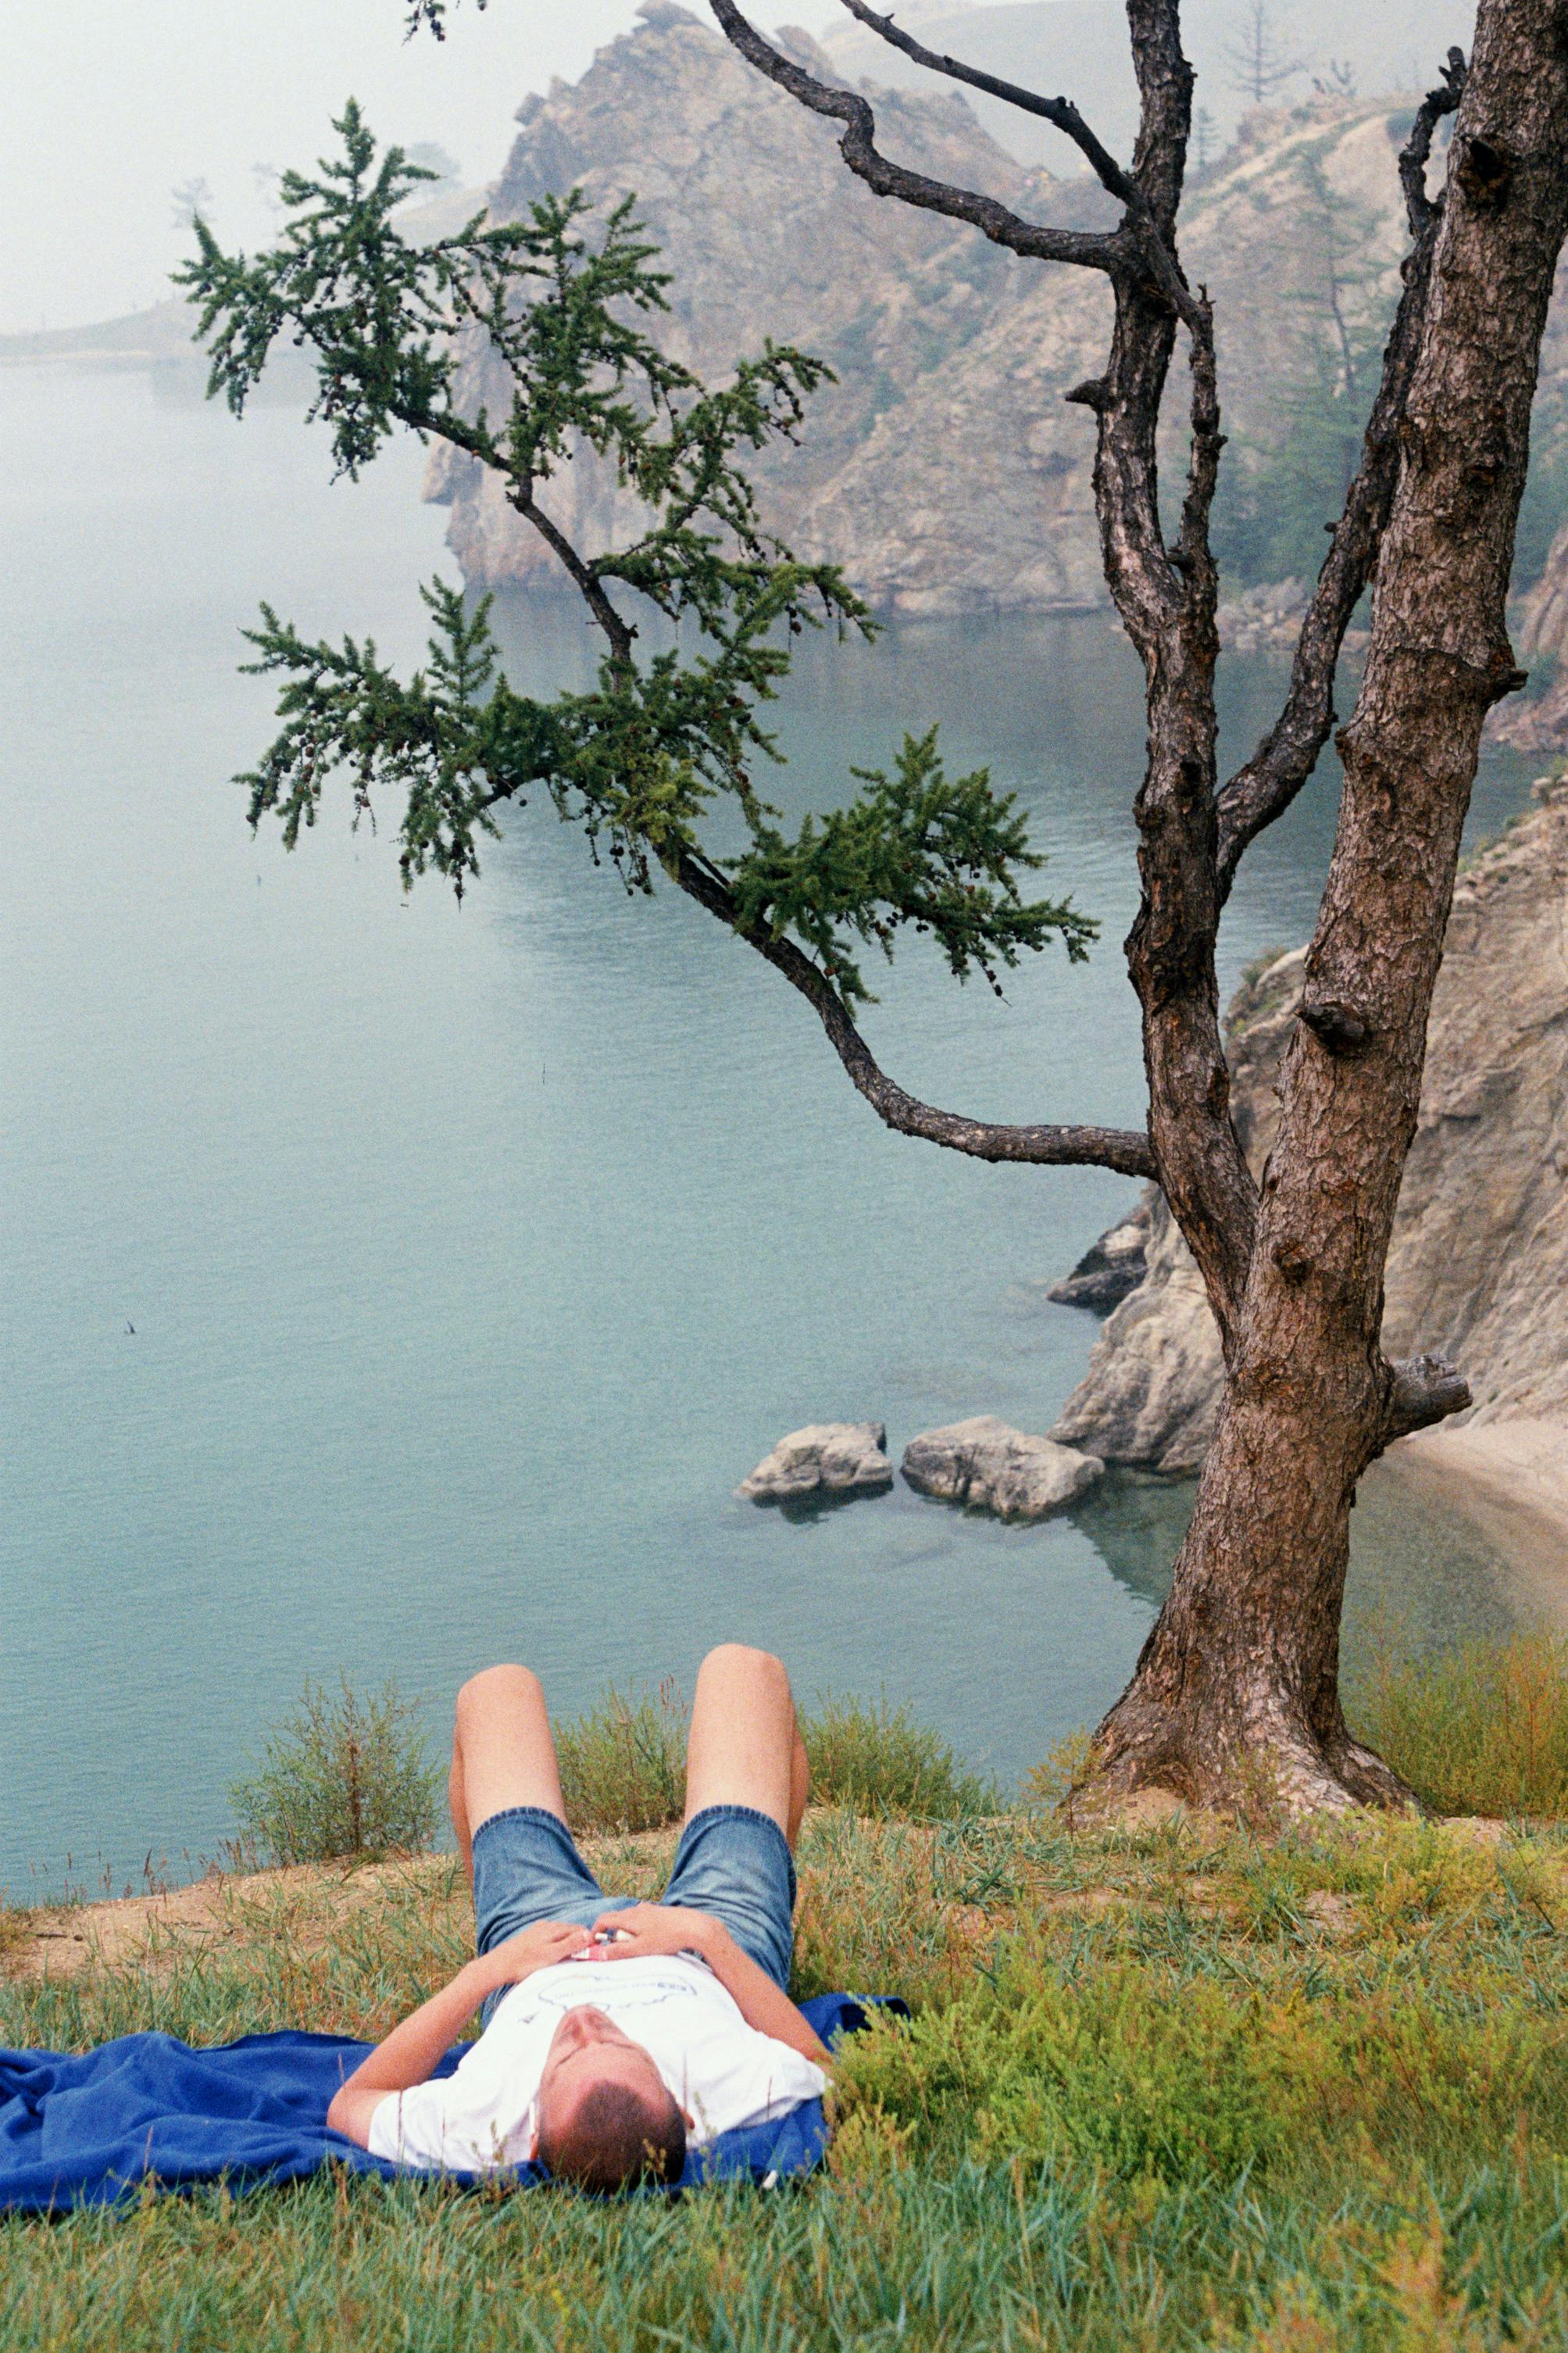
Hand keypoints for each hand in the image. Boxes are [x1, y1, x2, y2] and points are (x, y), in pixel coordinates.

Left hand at [480, 1919, 590, 1989]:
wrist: (499, 1965)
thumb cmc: (526, 1963)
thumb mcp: (551, 1955)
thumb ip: (570, 1944)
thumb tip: (589, 1933)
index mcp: (555, 1928)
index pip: (580, 1930)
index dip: (589, 1941)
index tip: (595, 1954)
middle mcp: (548, 1925)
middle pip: (571, 1931)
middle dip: (580, 1942)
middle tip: (585, 1959)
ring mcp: (538, 1930)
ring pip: (561, 1934)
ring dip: (568, 1944)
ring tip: (571, 1959)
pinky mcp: (531, 1937)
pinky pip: (551, 1938)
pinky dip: (557, 1945)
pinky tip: (554, 1954)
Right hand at [588, 1902, 718, 1960]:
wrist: (694, 1926)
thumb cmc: (666, 1937)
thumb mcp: (640, 1948)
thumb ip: (618, 1951)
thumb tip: (599, 1954)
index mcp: (629, 1916)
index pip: (603, 1919)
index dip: (595, 1932)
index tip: (593, 1945)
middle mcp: (636, 1909)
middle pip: (616, 1920)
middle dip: (612, 1936)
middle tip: (618, 1952)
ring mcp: (648, 1909)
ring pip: (629, 1922)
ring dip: (627, 1935)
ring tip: (637, 1949)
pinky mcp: (658, 1913)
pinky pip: (641, 1922)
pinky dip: (639, 1932)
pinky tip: (651, 1942)